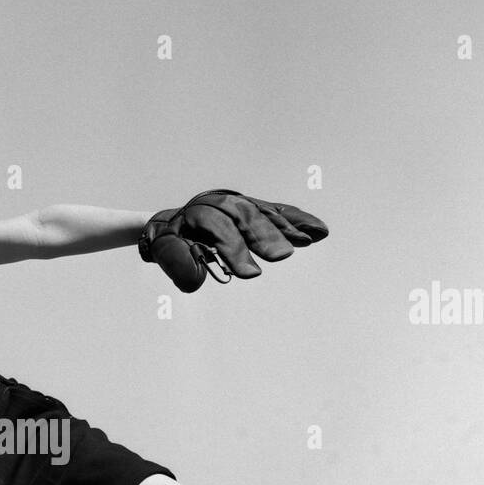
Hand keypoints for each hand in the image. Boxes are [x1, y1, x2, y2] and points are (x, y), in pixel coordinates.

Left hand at [139, 189, 328, 290]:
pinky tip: (318, 231)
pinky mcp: (253, 207)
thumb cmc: (171, 241)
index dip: (234, 250)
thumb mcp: (165, 252)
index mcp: (196, 214)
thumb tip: (195, 281)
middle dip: (265, 235)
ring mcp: (238, 203)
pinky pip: (277, 212)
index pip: (217, 230)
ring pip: (264, 213)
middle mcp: (219, 203)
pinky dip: (298, 220)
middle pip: (245, 217)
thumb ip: (179, 264)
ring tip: (308, 240)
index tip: (251, 274)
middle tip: (282, 256)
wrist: (172, 222)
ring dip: (287, 227)